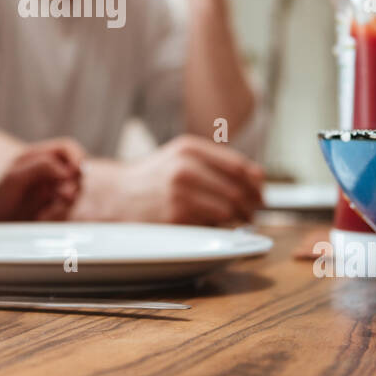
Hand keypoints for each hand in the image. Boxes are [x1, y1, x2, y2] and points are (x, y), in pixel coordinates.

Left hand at [0, 138, 83, 221]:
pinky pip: (66, 211)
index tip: (77, 172)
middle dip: (74, 183)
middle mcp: (44, 173)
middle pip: (76, 171)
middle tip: (63, 195)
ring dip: (66, 202)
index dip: (77, 157)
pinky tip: (41, 219)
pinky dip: (59, 215)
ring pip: (74, 193)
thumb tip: (68, 170)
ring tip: (46, 212)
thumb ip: (41, 167)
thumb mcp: (13, 177)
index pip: (66, 148)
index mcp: (34, 157)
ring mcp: (48, 192)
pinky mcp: (50, 211)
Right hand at [87, 135, 263, 225]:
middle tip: (254, 212)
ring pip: (228, 209)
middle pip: (237, 189)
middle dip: (252, 204)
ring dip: (240, 218)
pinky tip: (218, 227)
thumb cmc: (153, 178)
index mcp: (189, 148)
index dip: (256, 183)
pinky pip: (212, 225)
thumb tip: (258, 177)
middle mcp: (186, 167)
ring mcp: (180, 192)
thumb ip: (216, 162)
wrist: (115, 195)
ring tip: (240, 221)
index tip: (260, 194)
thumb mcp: (180, 157)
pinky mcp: (176, 216)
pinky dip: (221, 228)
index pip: (239, 166)